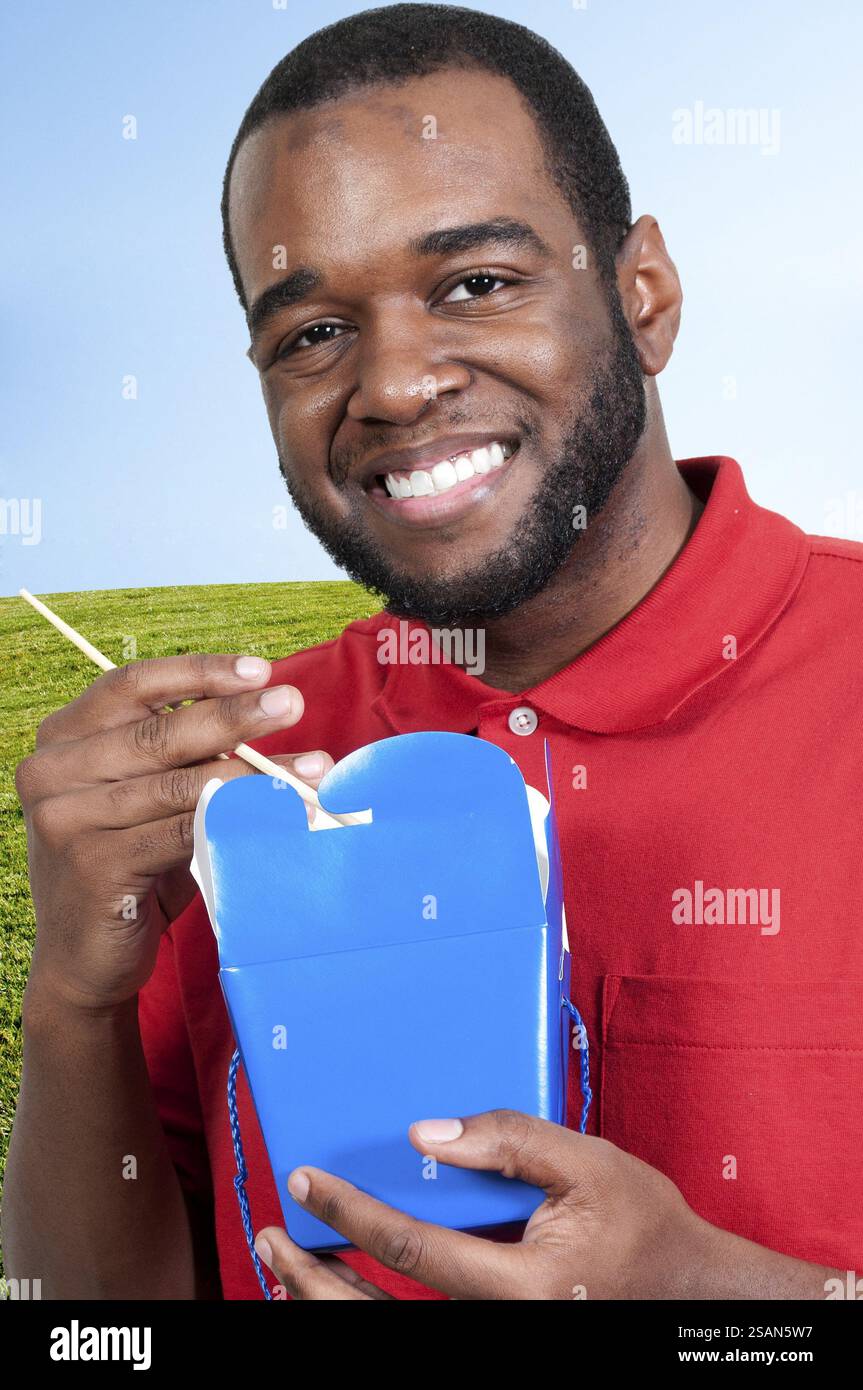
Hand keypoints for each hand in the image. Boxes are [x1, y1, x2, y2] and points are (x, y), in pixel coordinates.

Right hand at [15, 653, 332, 1013]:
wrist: (84, 959)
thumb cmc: (131, 865)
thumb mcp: (151, 798)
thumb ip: (188, 757)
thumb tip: (273, 712)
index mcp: (64, 737)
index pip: (133, 685)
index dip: (199, 673)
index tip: (260, 669)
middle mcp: (52, 770)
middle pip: (160, 733)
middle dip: (237, 715)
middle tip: (293, 704)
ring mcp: (65, 819)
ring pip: (180, 786)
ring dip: (255, 777)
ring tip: (311, 771)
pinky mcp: (91, 865)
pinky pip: (182, 833)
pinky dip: (238, 823)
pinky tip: (279, 817)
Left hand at [254, 1109, 712, 1299]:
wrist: (685, 1291)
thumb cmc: (641, 1225)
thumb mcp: (586, 1162)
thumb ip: (508, 1141)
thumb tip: (428, 1134)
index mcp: (519, 1287)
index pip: (410, 1251)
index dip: (351, 1213)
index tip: (308, 1183)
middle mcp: (498, 1326)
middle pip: (378, 1316)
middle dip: (311, 1278)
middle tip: (270, 1236)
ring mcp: (495, 1336)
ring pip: (388, 1332)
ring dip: (328, 1299)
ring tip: (284, 1263)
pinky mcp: (496, 1331)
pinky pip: (415, 1327)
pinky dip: (368, 1306)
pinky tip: (342, 1280)